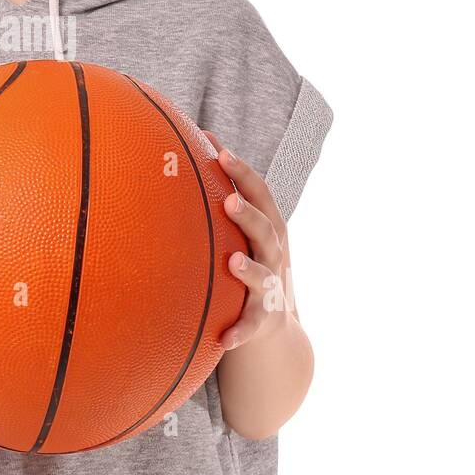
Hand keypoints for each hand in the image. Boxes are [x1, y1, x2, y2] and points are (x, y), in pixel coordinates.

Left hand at [203, 132, 294, 351]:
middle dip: (249, 216)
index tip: (220, 152)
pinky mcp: (262, 319)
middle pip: (267, 230)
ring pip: (263, 277)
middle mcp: (274, 254)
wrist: (271, 322)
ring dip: (249, 270)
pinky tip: (223, 339)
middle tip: (228, 201)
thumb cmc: (248, 258)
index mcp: (268, 227)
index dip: (243, 173)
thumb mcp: (243, 226)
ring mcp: (270, 288)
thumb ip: (225, 186)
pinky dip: (239, 331)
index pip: (260, 194)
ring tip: (232, 262)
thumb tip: (201, 134)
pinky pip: (250, 326)